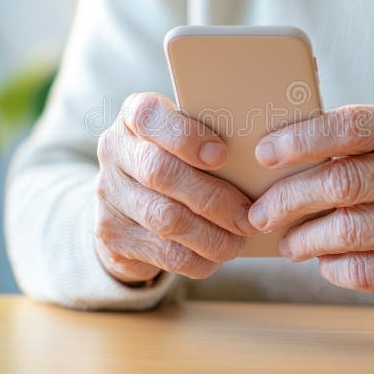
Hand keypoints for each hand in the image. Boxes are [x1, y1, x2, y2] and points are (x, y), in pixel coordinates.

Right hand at [95, 93, 254, 284]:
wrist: (129, 204)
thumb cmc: (177, 160)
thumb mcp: (186, 139)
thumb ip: (210, 138)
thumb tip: (265, 157)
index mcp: (134, 116)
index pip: (148, 115)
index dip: (184, 136)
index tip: (222, 155)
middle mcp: (114, 150)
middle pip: (160, 172)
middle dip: (212, 198)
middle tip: (248, 216)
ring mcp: (108, 194)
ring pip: (165, 218)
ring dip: (211, 235)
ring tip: (239, 240)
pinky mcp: (111, 235)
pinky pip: (162, 251)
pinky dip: (198, 258)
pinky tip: (217, 256)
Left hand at [249, 105, 373, 308]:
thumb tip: (295, 154)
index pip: (351, 125)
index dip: (300, 139)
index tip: (265, 154)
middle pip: (340, 182)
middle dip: (287, 200)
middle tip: (261, 212)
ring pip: (348, 230)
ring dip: (305, 239)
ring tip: (289, 241)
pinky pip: (367, 271)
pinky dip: (335, 267)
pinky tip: (326, 262)